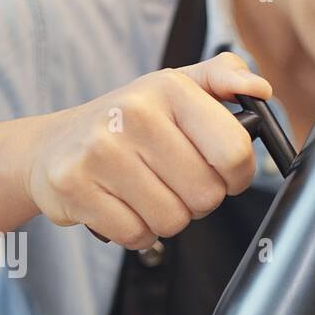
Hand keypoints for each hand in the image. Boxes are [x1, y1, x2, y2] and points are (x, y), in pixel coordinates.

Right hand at [26, 52, 272, 249]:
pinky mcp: (74, 185)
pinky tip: (122, 206)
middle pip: (206, 195)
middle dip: (197, 200)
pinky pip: (136, 235)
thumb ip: (223, 79)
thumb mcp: (175, 89)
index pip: (234, 151)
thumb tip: (260, 87)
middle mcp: (132, 114)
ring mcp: (99, 150)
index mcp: (169, 88)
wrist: (55, 146)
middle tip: (173, 182)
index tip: (224, 173)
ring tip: (145, 193)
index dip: (237, 175)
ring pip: (172, 220)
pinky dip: (136, 231)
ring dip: (166, 218)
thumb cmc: (128, 124)